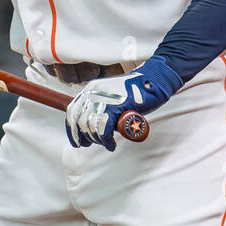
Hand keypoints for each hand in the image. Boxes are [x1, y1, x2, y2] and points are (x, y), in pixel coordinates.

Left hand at [64, 56, 182, 150]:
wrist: (154, 80)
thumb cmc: (134, 90)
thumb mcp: (110, 94)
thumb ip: (99, 106)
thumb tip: (91, 126)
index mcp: (91, 89)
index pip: (72, 111)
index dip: (72, 130)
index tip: (76, 142)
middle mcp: (94, 93)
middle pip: (80, 121)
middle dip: (86, 137)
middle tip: (93, 143)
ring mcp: (104, 99)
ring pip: (91, 126)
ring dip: (98, 140)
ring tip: (106, 142)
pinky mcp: (116, 107)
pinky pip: (104, 129)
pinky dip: (106, 141)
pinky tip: (111, 144)